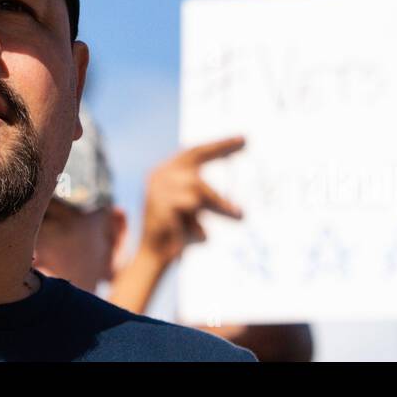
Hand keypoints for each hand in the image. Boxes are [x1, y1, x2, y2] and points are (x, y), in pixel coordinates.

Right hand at [138, 135, 245, 264]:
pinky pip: (193, 217)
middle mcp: (159, 176)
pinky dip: (200, 230)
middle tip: (245, 141)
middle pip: (196, 157)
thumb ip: (200, 187)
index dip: (219, 145)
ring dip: (222, 206)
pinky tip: (202, 238)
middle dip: (220, 147)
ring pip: (200, 191)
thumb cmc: (176, 232)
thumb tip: (232, 166)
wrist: (151, 257)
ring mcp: (159, 192)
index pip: (193, 152)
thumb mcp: (188, 204)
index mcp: (163, 172)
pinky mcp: (163, 211)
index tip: (243, 139)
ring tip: (241, 216)